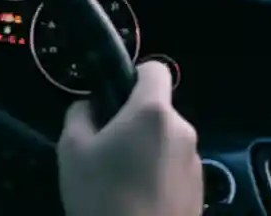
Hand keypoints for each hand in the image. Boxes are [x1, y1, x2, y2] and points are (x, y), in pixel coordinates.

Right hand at [58, 62, 201, 215]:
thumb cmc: (102, 198)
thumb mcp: (71, 151)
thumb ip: (79, 115)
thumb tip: (90, 107)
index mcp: (153, 112)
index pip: (154, 69)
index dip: (132, 77)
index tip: (112, 101)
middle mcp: (182, 129)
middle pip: (158, 110)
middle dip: (133, 123)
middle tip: (104, 150)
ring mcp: (195, 162)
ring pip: (166, 142)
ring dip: (146, 152)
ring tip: (119, 183)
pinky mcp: (200, 190)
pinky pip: (174, 169)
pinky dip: (158, 176)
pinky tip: (137, 201)